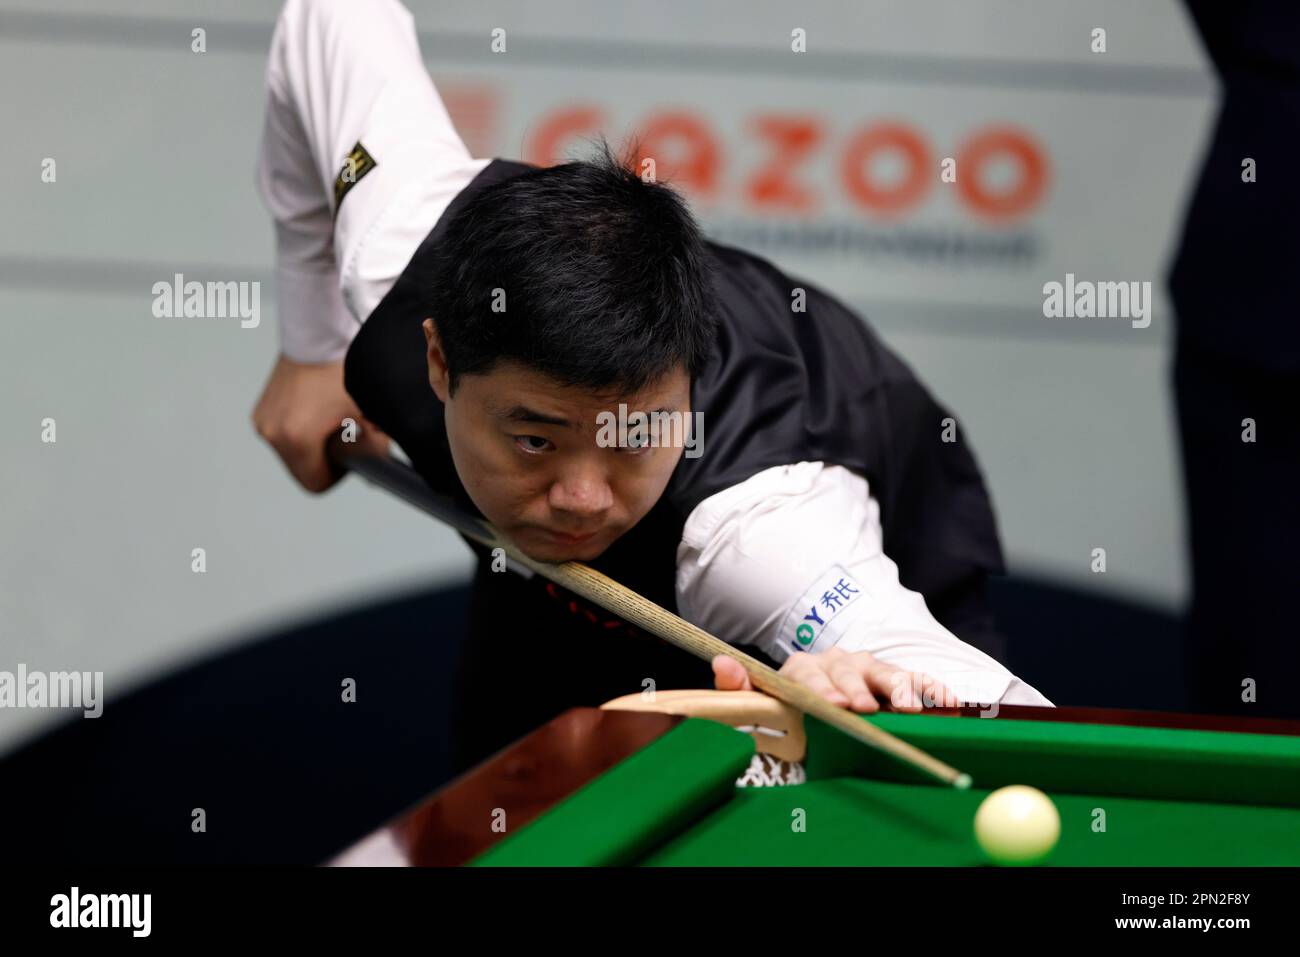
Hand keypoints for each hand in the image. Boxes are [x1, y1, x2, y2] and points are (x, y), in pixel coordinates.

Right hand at [252, 354, 389, 491]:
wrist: (319, 331)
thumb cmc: (343, 368)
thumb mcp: (368, 412)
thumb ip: (375, 449)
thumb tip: (377, 472)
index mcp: (295, 437)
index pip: (316, 483)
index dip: (338, 474)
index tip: (349, 455)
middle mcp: (272, 431)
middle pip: (303, 470)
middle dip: (326, 459)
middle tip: (344, 432)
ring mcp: (263, 420)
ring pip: (293, 454)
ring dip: (313, 444)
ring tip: (331, 416)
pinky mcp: (261, 410)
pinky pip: (283, 435)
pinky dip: (301, 430)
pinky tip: (317, 408)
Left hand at [712, 648, 961, 712]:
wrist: (819, 700)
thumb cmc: (791, 710)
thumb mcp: (761, 703)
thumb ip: (739, 689)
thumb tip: (719, 663)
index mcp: (803, 668)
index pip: (811, 675)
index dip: (823, 688)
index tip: (835, 703)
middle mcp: (837, 662)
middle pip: (849, 671)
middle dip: (857, 689)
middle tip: (864, 707)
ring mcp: (868, 668)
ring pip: (885, 672)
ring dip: (897, 688)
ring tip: (907, 708)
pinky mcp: (894, 680)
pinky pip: (917, 680)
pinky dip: (932, 689)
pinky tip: (947, 701)